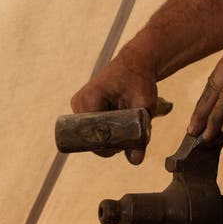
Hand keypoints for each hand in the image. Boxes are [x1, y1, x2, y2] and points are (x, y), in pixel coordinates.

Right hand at [70, 46, 157, 164]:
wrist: (136, 63)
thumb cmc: (139, 79)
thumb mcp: (144, 104)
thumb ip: (141, 132)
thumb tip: (136, 160)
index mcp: (89, 98)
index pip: (91, 136)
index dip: (108, 145)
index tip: (125, 144)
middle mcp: (79, 103)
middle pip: (90, 138)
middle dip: (110, 142)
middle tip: (128, 135)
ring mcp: (78, 106)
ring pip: (91, 136)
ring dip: (109, 137)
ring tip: (125, 125)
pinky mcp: (82, 109)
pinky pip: (92, 129)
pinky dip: (106, 131)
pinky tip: (118, 123)